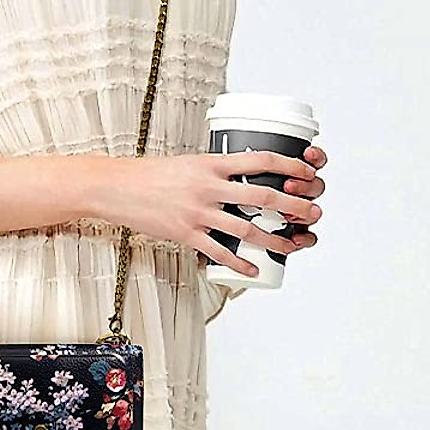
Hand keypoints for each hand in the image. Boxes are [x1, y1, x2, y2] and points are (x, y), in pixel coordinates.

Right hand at [94, 149, 323, 277]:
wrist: (118, 188)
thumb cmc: (151, 175)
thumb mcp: (189, 163)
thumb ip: (216, 171)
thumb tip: (242, 177)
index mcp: (211, 163)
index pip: (260, 160)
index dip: (289, 166)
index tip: (308, 172)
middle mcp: (208, 186)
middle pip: (262, 196)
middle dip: (292, 206)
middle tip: (311, 212)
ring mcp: (198, 212)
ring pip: (246, 228)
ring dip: (274, 239)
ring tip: (292, 244)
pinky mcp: (187, 233)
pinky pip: (219, 251)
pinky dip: (239, 263)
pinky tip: (253, 269)